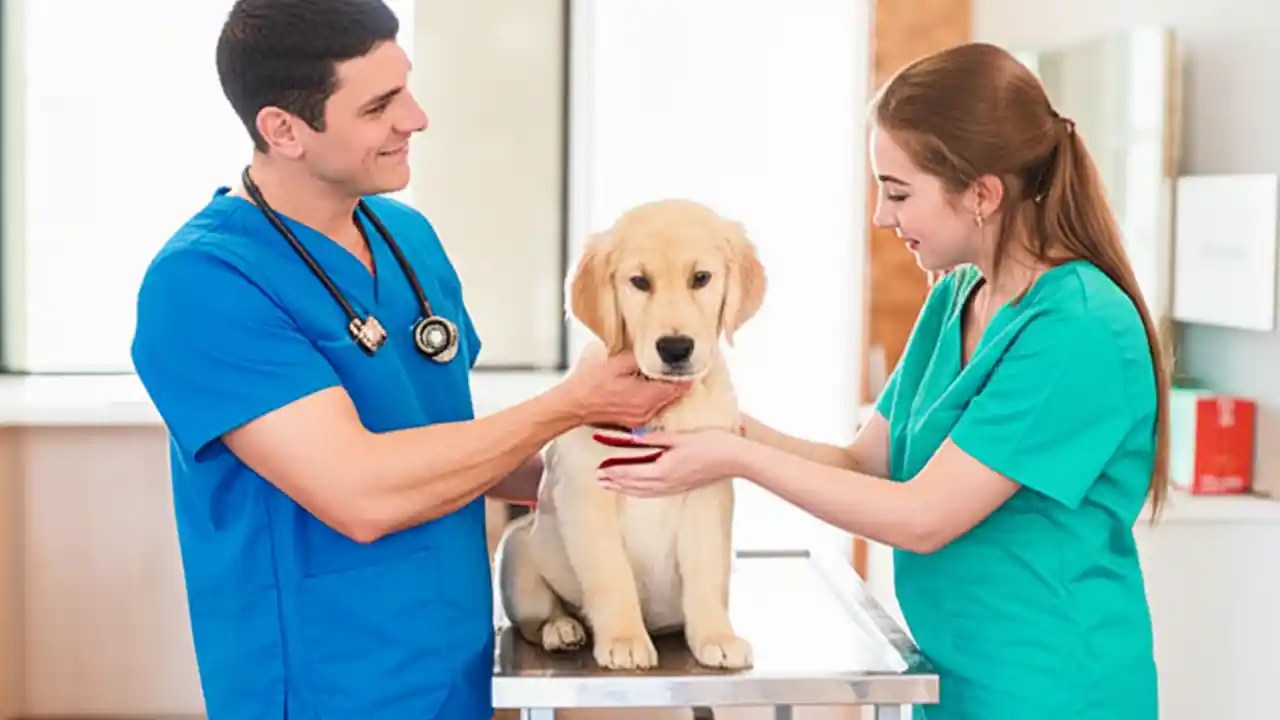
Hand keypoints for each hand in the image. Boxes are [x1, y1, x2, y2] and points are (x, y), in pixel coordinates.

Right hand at [558, 345, 690, 427]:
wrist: (571, 404)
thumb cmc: (589, 382)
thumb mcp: (615, 360)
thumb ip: (641, 355)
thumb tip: (661, 348)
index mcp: (648, 397)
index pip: (682, 386)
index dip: (688, 371)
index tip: (692, 359)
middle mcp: (648, 411)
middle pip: (674, 393)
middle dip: (676, 376)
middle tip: (678, 359)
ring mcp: (641, 417)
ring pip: (663, 399)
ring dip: (663, 384)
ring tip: (658, 368)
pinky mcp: (633, 419)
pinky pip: (652, 404)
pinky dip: (652, 393)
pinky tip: (643, 381)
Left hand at [594, 429, 744, 496]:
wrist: (734, 459)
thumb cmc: (711, 444)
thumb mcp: (679, 437)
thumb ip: (654, 438)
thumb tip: (633, 436)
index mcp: (662, 470)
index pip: (629, 473)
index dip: (613, 472)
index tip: (599, 469)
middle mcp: (665, 483)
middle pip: (632, 485)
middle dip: (614, 482)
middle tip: (598, 479)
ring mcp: (674, 487)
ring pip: (642, 492)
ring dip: (624, 489)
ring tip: (611, 486)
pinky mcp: (681, 487)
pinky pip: (653, 493)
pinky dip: (639, 492)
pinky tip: (637, 490)